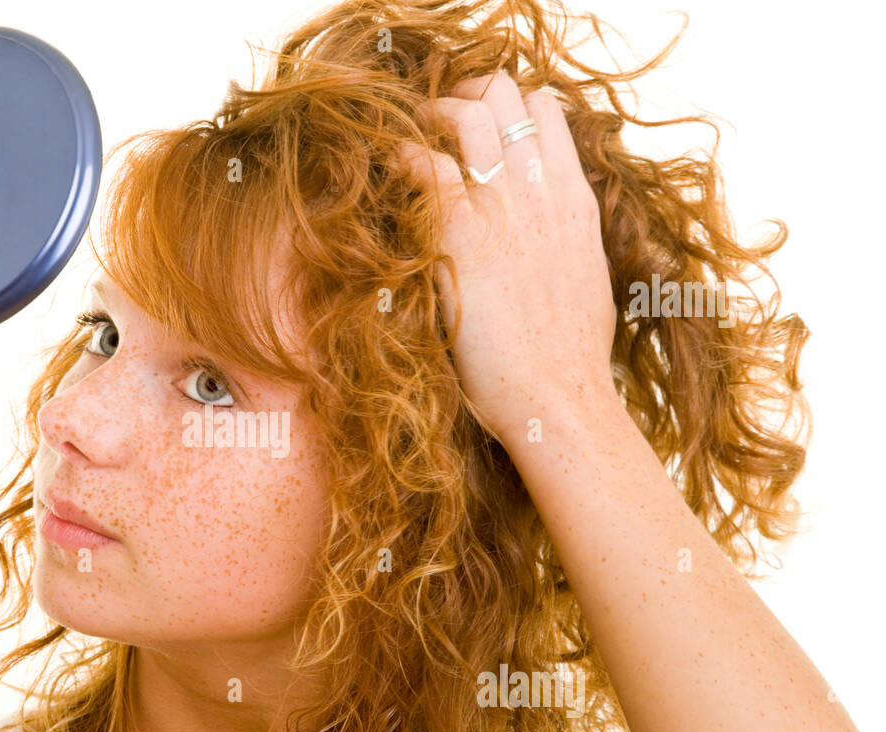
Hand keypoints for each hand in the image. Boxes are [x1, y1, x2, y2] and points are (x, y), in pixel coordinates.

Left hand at [389, 71, 618, 440]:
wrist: (561, 398)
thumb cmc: (568, 363)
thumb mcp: (581, 287)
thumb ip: (563, 250)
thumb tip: (547, 254)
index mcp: (573, 202)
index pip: (546, 113)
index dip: (506, 107)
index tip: (477, 127)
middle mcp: (543, 190)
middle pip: (507, 94)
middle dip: (464, 95)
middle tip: (435, 121)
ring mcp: (506, 207)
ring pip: (468, 113)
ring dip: (431, 114)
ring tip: (409, 134)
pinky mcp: (464, 234)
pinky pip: (424, 164)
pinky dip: (402, 155)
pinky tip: (391, 170)